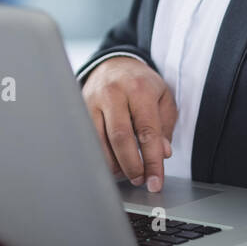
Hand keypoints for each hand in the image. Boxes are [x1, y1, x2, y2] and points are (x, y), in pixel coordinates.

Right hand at [81, 56, 176, 192]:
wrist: (115, 63)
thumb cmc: (142, 84)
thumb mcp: (163, 99)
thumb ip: (165, 127)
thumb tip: (163, 153)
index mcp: (139, 89)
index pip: (147, 132)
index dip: (152, 161)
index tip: (155, 182)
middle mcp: (114, 92)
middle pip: (121, 138)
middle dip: (132, 166)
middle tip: (140, 180)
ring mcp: (93, 100)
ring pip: (100, 141)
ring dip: (114, 164)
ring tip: (126, 173)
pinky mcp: (81, 108)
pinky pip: (89, 139)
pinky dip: (100, 156)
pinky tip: (111, 163)